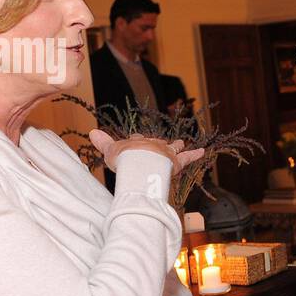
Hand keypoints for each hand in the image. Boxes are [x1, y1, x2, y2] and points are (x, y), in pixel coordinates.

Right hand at [89, 130, 204, 176]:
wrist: (141, 163)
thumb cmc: (124, 159)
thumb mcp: (111, 151)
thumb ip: (103, 143)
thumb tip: (92, 132)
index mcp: (137, 143)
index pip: (136, 140)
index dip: (135, 142)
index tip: (134, 140)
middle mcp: (152, 145)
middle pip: (155, 142)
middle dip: (156, 143)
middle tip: (158, 142)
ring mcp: (165, 152)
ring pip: (172, 147)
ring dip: (176, 146)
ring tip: (181, 143)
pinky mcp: (176, 161)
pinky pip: (188, 157)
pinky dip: (195, 154)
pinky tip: (202, 151)